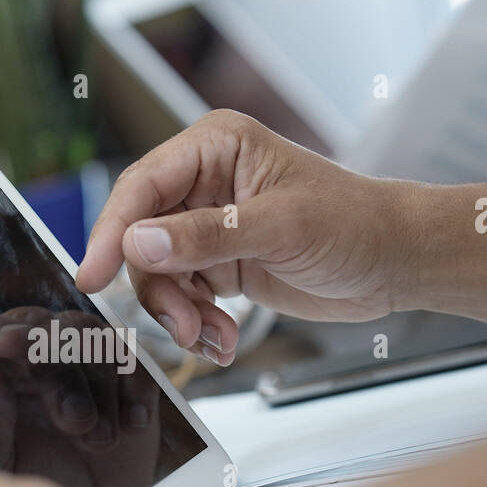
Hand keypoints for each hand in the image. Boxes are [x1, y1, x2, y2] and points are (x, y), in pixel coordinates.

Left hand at [0, 305, 161, 486]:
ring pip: (87, 336)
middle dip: (59, 374)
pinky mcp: (117, 377)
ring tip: (100, 440)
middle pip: (35, 329)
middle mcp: (18, 360)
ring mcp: (71, 362)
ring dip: (99, 382)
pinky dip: (134, 387)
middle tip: (75, 422)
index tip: (12, 344)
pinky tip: (131, 426)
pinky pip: (131, 361)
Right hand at [76, 109, 417, 364]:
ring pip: (157, 276)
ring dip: (181, 314)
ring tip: (214, 337)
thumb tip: (139, 243)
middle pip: (141, 238)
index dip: (112, 233)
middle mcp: (202, 182)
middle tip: (183, 325)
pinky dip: (197, 325)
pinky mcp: (217, 263)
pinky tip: (224, 339)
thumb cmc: (354, 224)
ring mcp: (207, 226)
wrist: (394, 262)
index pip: (141, 188)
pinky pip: (182, 298)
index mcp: (214, 147)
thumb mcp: (279, 228)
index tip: (92, 276)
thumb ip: (206, 236)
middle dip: (159, 289)